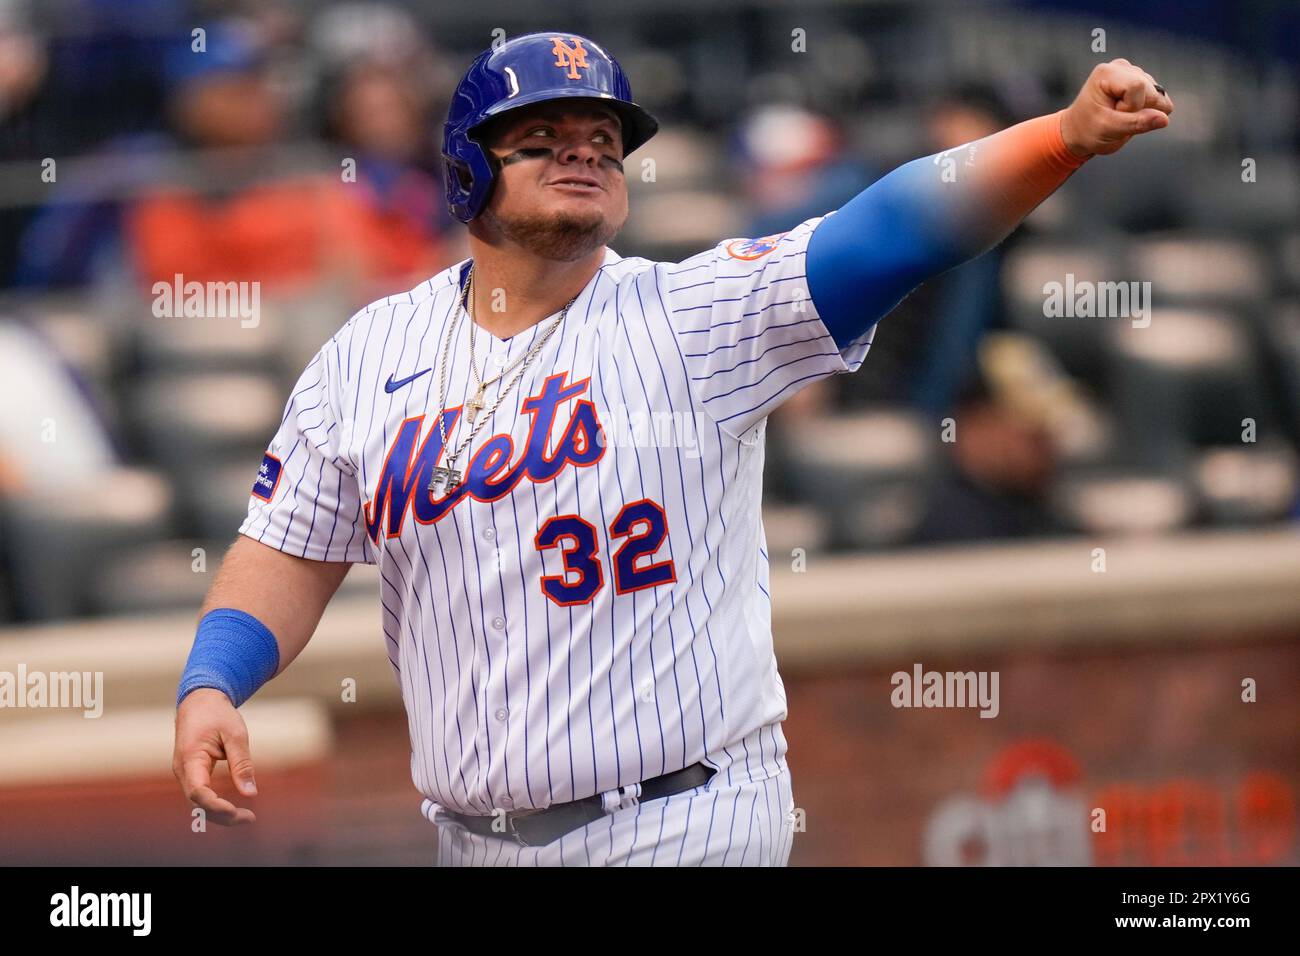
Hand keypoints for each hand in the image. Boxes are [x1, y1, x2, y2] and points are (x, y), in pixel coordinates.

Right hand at [173, 688, 258, 825]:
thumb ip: (242, 764)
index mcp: (190, 759)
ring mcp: (185, 774)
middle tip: (250, 818)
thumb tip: (250, 794)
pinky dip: (216, 805)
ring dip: (220, 813)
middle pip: (197, 803)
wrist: (200, 701)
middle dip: (222, 815)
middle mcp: (182, 770)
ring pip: (198, 802)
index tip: (236, 811)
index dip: (215, 806)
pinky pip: (201, 795)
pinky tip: (234, 809)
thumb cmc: (217, 715)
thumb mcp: (235, 735)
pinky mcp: (191, 774)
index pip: (198, 792)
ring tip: (247, 817)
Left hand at [1060, 58, 1173, 157]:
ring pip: (1157, 95)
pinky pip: (1158, 98)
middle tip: (1116, 117)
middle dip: (1138, 111)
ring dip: (1142, 111)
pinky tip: (1128, 111)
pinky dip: (1145, 109)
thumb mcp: (1109, 131)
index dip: (1131, 107)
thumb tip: (1164, 119)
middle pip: (1152, 91)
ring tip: (1120, 115)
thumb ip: (1137, 123)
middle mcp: (1121, 67)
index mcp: (1107, 73)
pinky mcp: (1140, 80)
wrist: (1079, 131)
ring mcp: (1132, 72)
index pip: (1138, 87)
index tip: (1113, 115)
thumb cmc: (1088, 131)